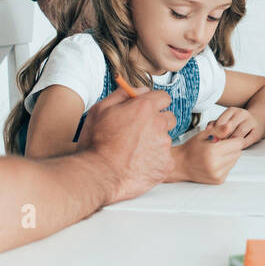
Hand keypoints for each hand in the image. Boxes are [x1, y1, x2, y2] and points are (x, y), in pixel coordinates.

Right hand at [75, 86, 173, 203]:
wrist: (98, 175)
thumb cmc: (96, 143)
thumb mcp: (100, 110)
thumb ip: (122, 95)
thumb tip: (139, 90)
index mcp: (144, 108)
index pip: (164, 98)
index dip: (154, 104)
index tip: (147, 110)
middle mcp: (158, 124)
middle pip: (168, 118)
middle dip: (157, 123)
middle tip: (139, 133)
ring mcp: (164, 146)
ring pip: (165, 140)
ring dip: (154, 143)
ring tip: (134, 153)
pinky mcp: (167, 164)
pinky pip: (165, 159)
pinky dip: (155, 162)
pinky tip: (138, 165)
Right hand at [173, 130, 244, 184]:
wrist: (181, 164)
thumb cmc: (191, 149)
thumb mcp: (203, 135)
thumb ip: (219, 130)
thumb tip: (230, 125)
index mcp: (212, 152)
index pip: (238, 144)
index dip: (234, 139)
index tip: (227, 138)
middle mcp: (215, 165)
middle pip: (238, 152)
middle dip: (231, 147)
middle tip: (219, 146)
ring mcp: (217, 174)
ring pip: (235, 160)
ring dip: (229, 156)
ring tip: (216, 154)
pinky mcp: (219, 180)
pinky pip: (230, 168)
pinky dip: (225, 164)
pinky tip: (215, 161)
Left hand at [206, 107, 262, 146]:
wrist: (258, 120)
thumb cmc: (238, 123)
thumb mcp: (226, 120)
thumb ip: (215, 124)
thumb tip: (207, 130)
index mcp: (232, 110)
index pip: (221, 122)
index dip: (215, 133)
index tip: (212, 140)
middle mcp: (242, 114)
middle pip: (229, 128)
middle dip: (222, 139)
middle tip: (217, 146)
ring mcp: (251, 122)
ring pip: (238, 134)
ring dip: (231, 143)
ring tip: (225, 149)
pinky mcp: (257, 132)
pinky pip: (247, 141)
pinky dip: (240, 146)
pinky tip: (235, 148)